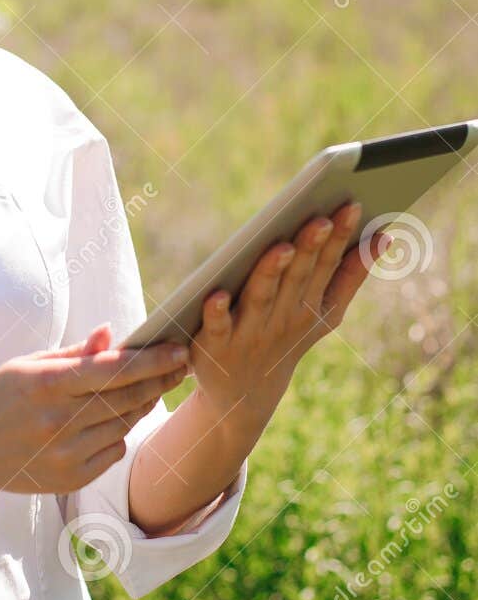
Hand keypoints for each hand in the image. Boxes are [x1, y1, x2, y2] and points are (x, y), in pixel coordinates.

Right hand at [0, 328, 191, 495]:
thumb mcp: (27, 366)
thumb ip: (73, 354)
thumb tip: (110, 334)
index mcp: (48, 384)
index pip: (114, 369)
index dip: (152, 360)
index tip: (179, 350)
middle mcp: (60, 420)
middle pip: (127, 397)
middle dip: (160, 379)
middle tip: (180, 366)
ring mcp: (67, 453)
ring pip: (125, 424)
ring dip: (143, 404)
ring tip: (152, 388)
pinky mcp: (72, 478)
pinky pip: (114, 450)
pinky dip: (120, 433)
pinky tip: (116, 419)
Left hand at [186, 199, 395, 419]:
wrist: (243, 394)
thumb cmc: (284, 336)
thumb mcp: (324, 313)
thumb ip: (350, 275)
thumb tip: (384, 236)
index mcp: (310, 306)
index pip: (328, 266)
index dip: (340, 237)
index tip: (352, 206)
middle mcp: (283, 318)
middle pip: (298, 278)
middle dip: (311, 247)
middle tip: (321, 218)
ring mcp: (249, 332)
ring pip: (261, 298)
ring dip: (271, 273)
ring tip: (283, 247)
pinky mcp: (214, 345)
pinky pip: (216, 327)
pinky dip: (217, 313)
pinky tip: (217, 295)